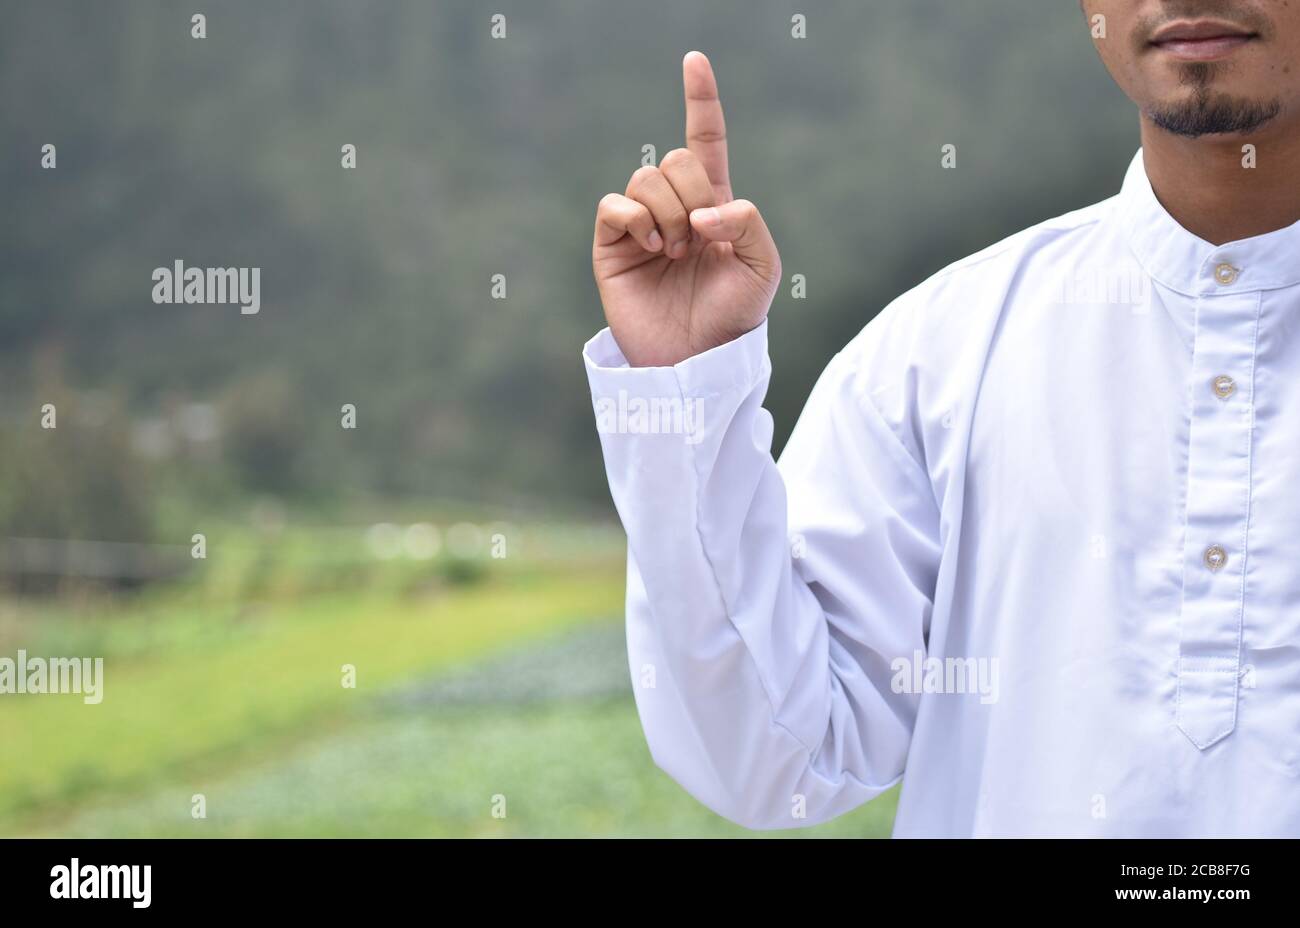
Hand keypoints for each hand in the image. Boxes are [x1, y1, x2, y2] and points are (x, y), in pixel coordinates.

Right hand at [592, 51, 781, 367]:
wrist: (696, 360)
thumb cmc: (733, 317)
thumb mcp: (761, 265)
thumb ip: (746, 220)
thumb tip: (701, 210)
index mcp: (713, 204)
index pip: (705, 140)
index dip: (700, 100)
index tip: (694, 60)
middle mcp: (674, 207)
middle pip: (674, 157)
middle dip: (693, 192)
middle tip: (698, 239)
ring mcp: (640, 224)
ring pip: (646, 177)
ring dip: (667, 213)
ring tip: (675, 253)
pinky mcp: (612, 243)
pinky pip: (615, 204)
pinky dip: (637, 218)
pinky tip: (651, 248)